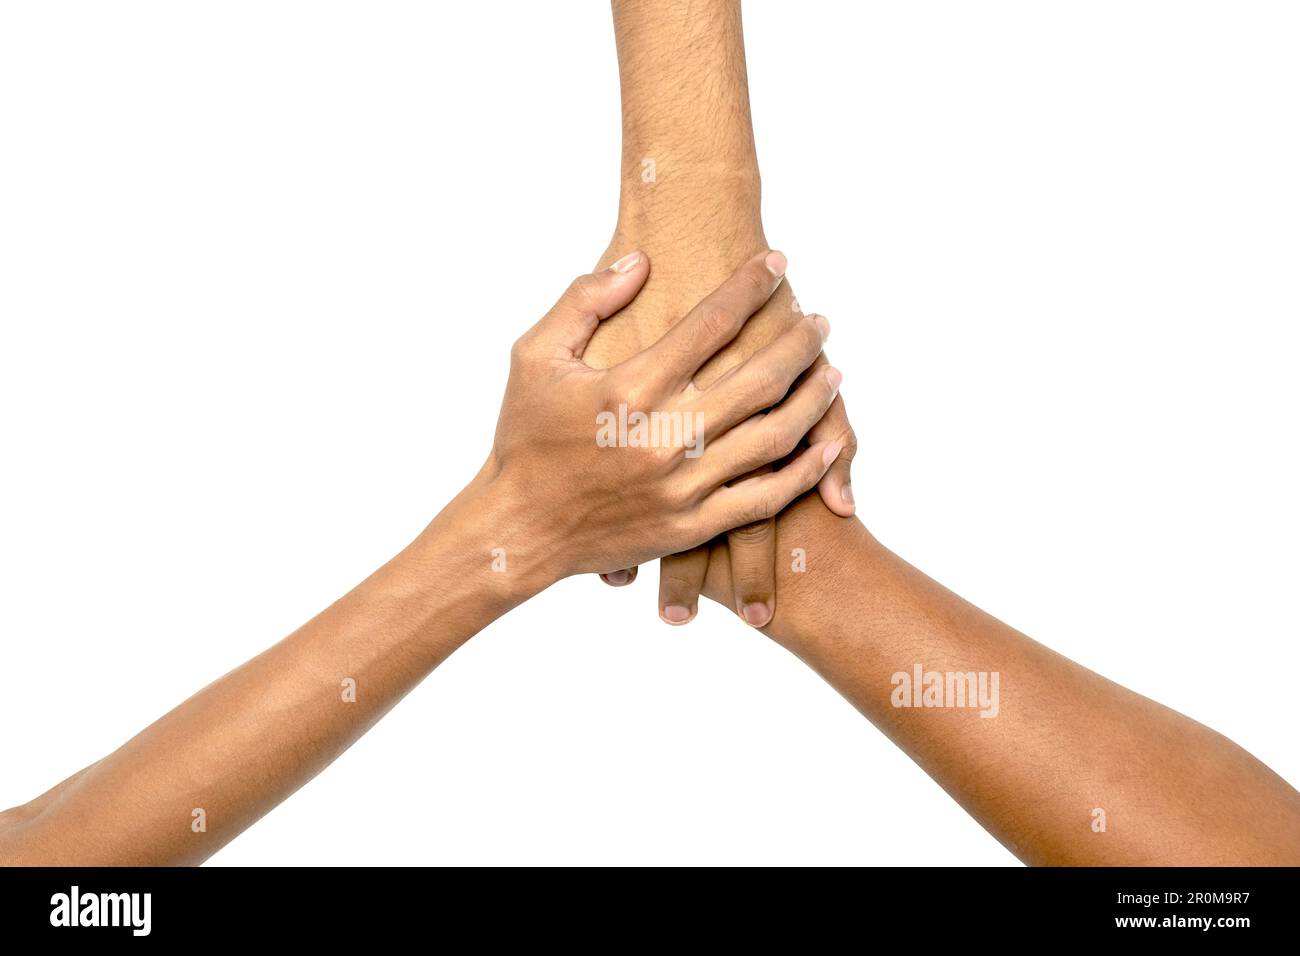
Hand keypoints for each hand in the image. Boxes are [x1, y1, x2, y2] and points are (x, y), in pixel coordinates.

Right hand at [480, 249, 843, 584]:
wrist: (517, 530)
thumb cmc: (524, 438)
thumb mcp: (535, 355)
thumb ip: (585, 300)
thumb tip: (641, 260)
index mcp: (629, 388)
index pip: (711, 323)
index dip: (752, 286)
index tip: (779, 263)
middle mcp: (663, 436)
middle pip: (759, 377)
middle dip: (799, 342)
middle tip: (820, 319)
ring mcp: (682, 486)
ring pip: (773, 436)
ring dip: (813, 399)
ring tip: (833, 370)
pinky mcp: (692, 527)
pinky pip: (764, 498)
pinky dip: (804, 470)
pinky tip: (827, 444)